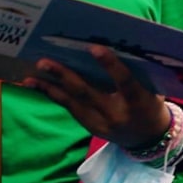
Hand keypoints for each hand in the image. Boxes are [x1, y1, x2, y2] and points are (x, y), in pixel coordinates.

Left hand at [25, 45, 170, 148]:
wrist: (149, 138)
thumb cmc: (150, 102)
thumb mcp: (152, 88)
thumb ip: (135, 71)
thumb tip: (108, 44)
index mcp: (138, 102)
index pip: (125, 81)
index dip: (111, 65)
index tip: (94, 47)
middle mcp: (116, 114)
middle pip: (87, 93)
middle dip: (64, 76)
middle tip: (44, 62)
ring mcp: (101, 123)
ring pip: (72, 103)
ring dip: (50, 87)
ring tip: (31, 76)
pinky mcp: (90, 126)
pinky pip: (69, 108)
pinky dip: (53, 94)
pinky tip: (37, 84)